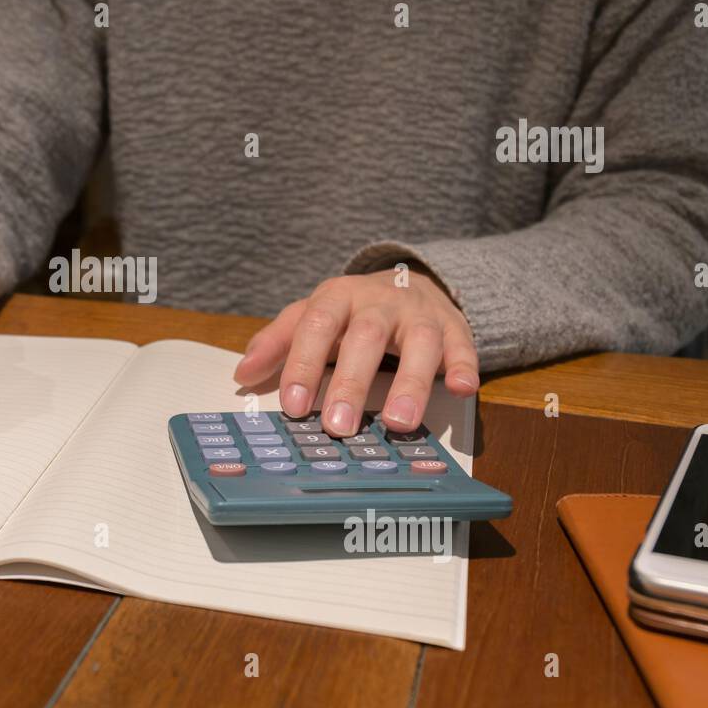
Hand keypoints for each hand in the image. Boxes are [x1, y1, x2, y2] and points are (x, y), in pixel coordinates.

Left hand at [233, 268, 478, 436]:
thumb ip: (278, 342)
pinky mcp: (455, 327)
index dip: (304, 365)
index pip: (316, 326)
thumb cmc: (351, 311)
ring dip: (411, 382)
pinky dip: (465, 366)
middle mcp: (380, 302)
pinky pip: (463, 344)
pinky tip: (462, 389)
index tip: (294, 405)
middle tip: (340, 427)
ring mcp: (420, 314)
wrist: (409, 281)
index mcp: (338, 297)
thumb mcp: (312, 316)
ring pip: (420, 342)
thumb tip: (242, 373)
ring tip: (399, 423)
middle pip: (366, 336)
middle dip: (352, 382)